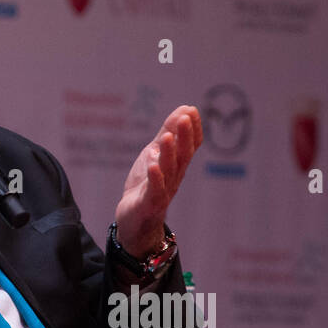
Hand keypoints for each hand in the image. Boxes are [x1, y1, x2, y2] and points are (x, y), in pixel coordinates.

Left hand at [115, 105, 200, 255]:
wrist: (135, 219)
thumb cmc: (147, 184)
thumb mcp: (156, 153)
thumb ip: (169, 132)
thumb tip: (186, 108)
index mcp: (177, 165)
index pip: (190, 146)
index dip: (192, 129)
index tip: (191, 111)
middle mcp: (174, 177)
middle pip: (183, 156)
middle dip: (185, 136)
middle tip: (185, 117)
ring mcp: (163, 190)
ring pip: (169, 171)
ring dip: (169, 153)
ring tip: (168, 137)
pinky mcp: (149, 203)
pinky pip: (154, 189)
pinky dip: (155, 177)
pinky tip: (152, 164)